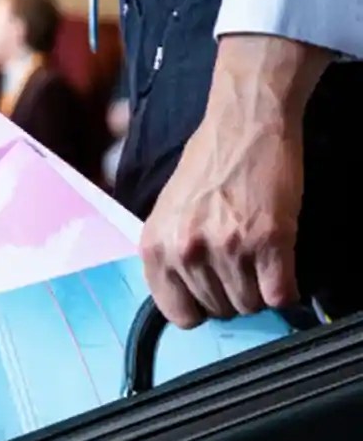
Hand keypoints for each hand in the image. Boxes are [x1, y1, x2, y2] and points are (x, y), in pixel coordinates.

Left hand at [140, 36, 328, 327]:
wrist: (244, 127)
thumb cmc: (205, 166)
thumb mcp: (166, 213)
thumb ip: (168, 255)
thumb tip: (183, 297)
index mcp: (155, 247)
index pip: (177, 313)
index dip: (199, 308)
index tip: (211, 293)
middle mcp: (186, 251)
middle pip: (217, 310)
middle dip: (232, 295)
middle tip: (240, 267)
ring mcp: (227, 248)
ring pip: (250, 306)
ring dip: (259, 291)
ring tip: (259, 261)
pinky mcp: (268, 240)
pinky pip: (279, 294)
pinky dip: (285, 289)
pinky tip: (281, 269)